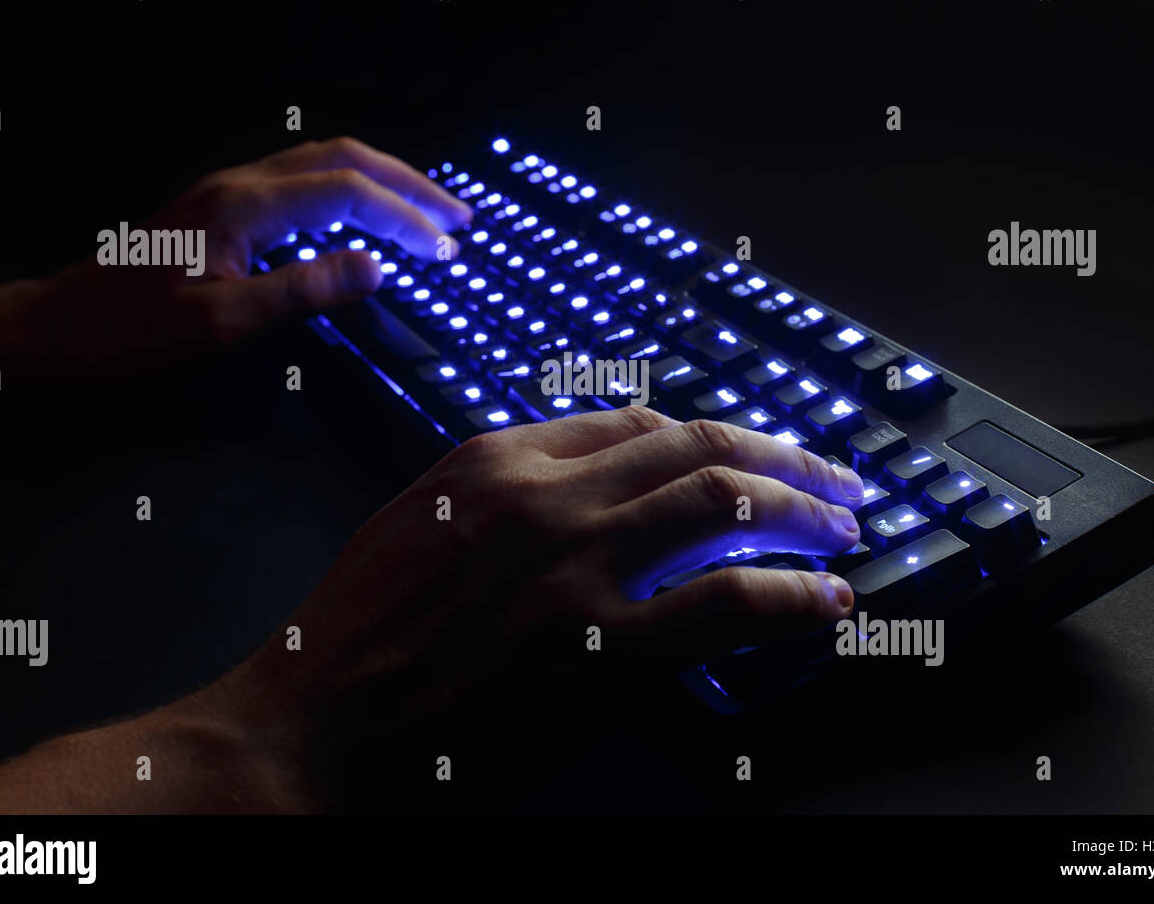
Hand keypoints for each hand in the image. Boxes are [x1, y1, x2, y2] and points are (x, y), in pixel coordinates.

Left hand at [0, 137, 472, 384]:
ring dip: (383, 180)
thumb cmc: (134, 334)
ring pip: (324, 161)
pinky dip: (352, 191)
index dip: (405, 218)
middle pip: (343, 158)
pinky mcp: (225, 206)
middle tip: (460, 216)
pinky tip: (367, 218)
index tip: (447, 250)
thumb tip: (377, 267)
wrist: (61, 327)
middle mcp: (241, 183)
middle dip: (409, 182)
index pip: (347, 193)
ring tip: (429, 210)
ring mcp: (231, 189)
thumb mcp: (221, 323)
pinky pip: (304, 180)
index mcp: (245, 206)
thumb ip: (302, 290)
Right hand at [223, 406, 864, 806]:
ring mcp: (576, 569)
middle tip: (834, 477)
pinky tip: (825, 603)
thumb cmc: (355, 639)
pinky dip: (791, 596)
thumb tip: (594, 486)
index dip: (714, 438)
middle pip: (698, 447)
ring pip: (726, 503)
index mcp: (496, 458)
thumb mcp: (418, 526)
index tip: (753, 456)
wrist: (310, 731)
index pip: (639, 424)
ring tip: (843, 528)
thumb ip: (503, 492)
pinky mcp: (600, 651)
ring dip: (804, 511)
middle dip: (785, 457)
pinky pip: (726, 601)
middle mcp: (545, 495)